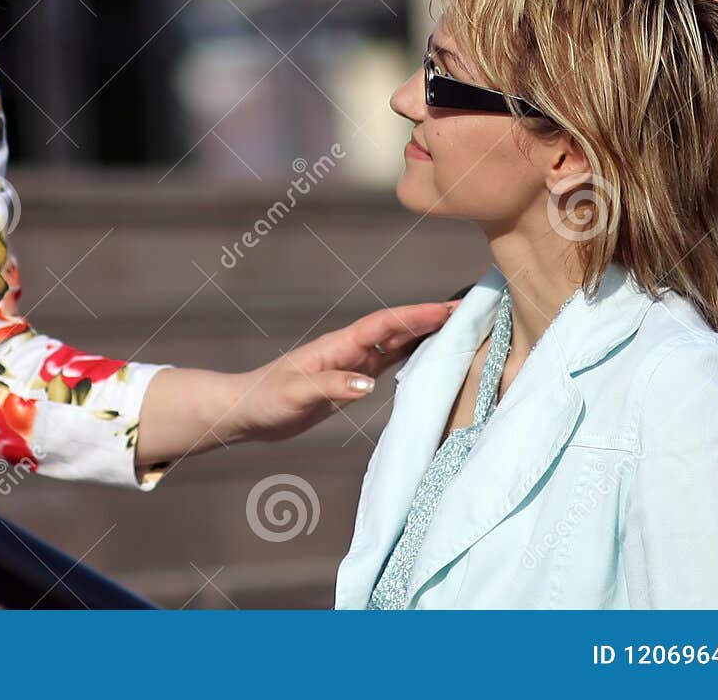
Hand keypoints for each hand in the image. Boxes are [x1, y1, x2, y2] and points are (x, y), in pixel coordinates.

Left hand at [222, 300, 458, 443]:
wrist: (248, 410)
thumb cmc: (266, 399)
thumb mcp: (296, 394)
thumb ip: (331, 386)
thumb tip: (370, 383)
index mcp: (338, 346)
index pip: (384, 325)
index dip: (416, 315)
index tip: (448, 308)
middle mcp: (349, 349)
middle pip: (397, 328)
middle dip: (431, 317)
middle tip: (469, 309)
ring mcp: (352, 363)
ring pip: (397, 343)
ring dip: (426, 333)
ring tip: (461, 327)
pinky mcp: (351, 379)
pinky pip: (389, 363)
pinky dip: (412, 355)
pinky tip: (431, 356)